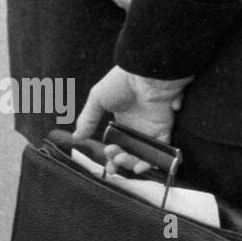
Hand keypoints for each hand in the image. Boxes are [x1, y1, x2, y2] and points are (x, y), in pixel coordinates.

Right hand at [73, 67, 191, 173]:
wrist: (145, 72)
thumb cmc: (121, 81)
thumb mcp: (98, 98)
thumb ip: (88, 119)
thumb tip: (76, 138)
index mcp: (122, 121)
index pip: (118, 146)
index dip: (113, 159)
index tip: (108, 169)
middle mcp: (138, 127)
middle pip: (132, 153)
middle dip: (122, 161)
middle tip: (115, 156)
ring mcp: (152, 128)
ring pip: (146, 155)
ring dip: (138, 164)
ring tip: (129, 162)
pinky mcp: (165, 127)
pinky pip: (164, 148)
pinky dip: (156, 160)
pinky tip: (144, 163)